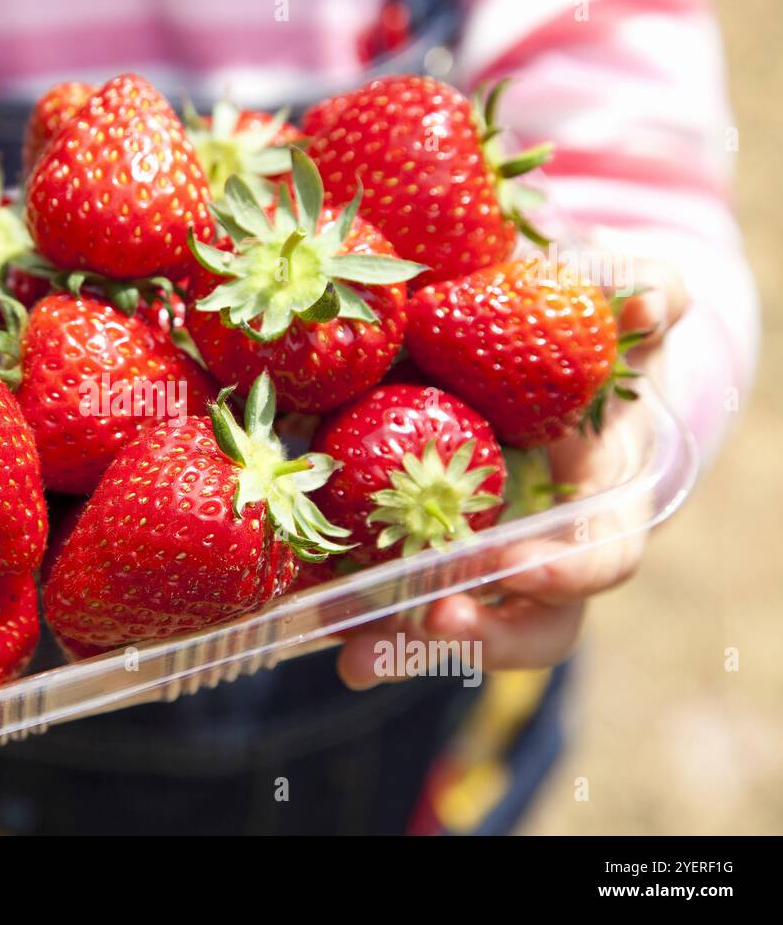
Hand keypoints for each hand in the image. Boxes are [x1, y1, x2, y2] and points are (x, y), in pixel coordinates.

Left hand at [336, 259, 689, 686]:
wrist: (527, 351)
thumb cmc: (581, 333)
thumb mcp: (618, 306)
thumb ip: (644, 294)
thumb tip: (648, 306)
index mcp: (603, 496)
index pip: (604, 555)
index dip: (571, 571)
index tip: (520, 568)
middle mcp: (546, 547)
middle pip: (534, 627)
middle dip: (482, 637)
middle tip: (426, 625)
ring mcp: (481, 559)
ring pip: (452, 625)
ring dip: (402, 645)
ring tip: (350, 654)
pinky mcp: (416, 549)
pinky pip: (387, 594)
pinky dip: (349, 607)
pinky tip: (301, 609)